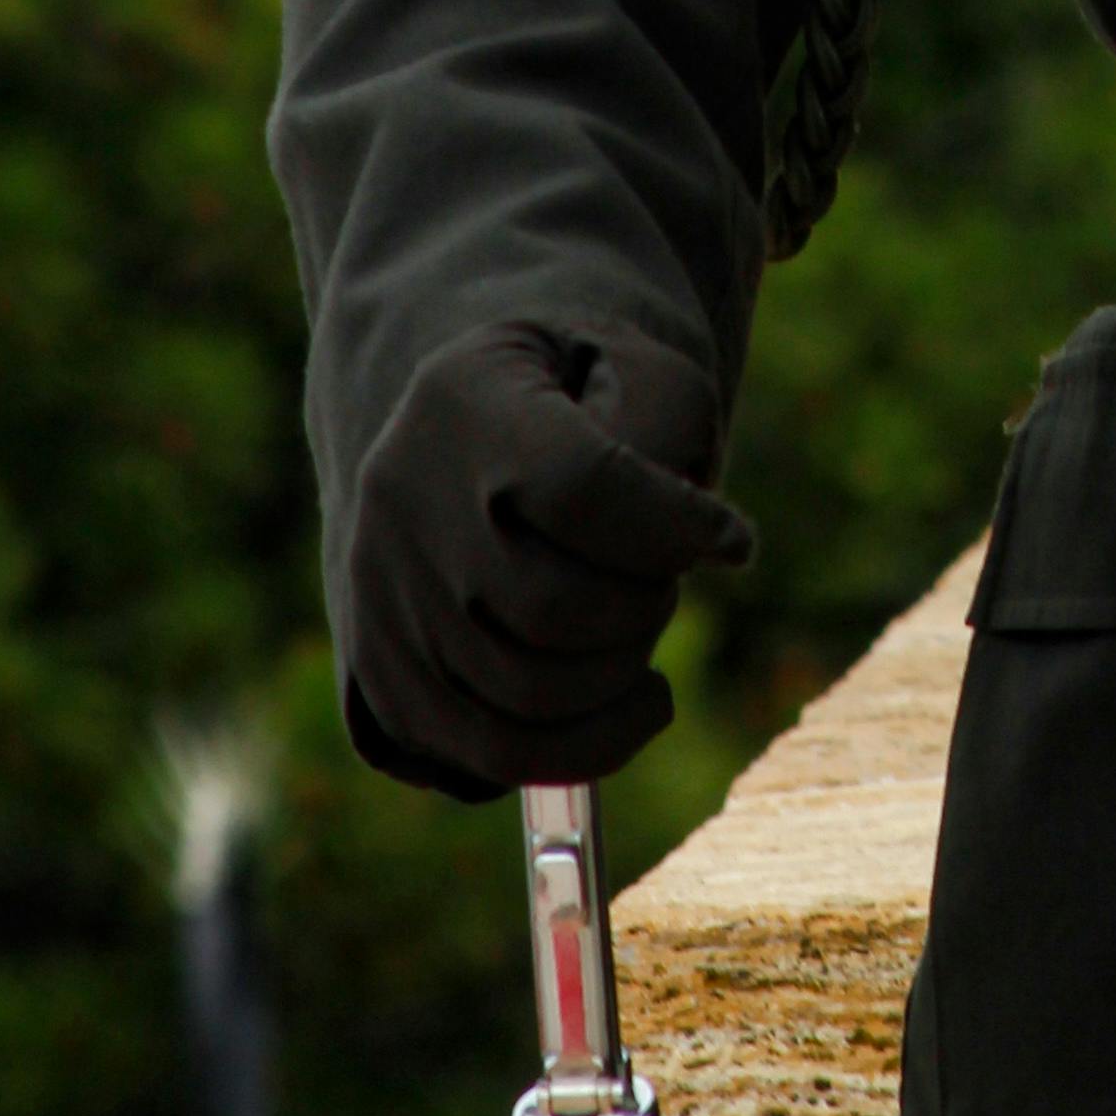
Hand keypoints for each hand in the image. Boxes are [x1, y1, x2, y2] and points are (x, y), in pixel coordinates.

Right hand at [340, 321, 752, 801]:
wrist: (472, 432)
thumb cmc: (581, 394)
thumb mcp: (635, 363)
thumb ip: (669, 423)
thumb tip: (703, 543)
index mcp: (465, 399)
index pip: (583, 487)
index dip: (676, 529)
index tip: (732, 541)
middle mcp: (401, 499)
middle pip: (554, 605)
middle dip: (646, 606)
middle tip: (666, 580)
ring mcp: (383, 596)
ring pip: (528, 691)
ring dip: (622, 674)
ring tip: (642, 625)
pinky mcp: (386, 675)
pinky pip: (496, 752)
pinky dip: (592, 745)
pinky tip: (640, 701)